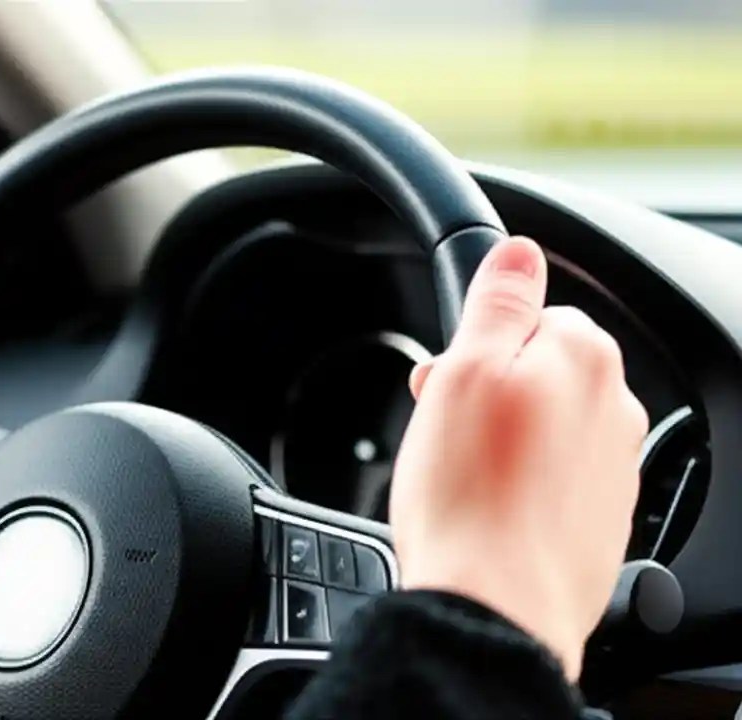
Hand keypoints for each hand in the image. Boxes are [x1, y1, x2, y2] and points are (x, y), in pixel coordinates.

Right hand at [390, 236, 647, 679]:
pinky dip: (519, 487)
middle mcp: (616, 408)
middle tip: (443, 432)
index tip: (443, 380)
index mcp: (585, 358)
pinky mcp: (601, 520)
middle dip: (487, 391)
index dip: (472, 346)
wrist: (494, 609)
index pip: (528, 316)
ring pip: (542, 427)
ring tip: (459, 480)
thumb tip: (519, 251)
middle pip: (537, 371)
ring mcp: (614, 469)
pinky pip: (551, 480)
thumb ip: (497, 302)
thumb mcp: (464, 371)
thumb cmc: (470, 497)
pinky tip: (485, 511)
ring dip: (501, 441)